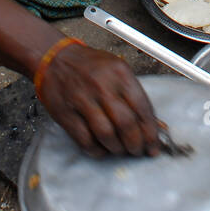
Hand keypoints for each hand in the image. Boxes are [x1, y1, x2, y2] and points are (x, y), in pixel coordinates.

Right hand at [37, 42, 160, 157]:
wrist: (55, 59)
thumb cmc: (90, 66)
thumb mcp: (117, 70)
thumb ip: (133, 94)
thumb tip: (153, 124)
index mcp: (120, 73)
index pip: (142, 107)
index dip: (151, 131)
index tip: (154, 145)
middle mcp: (102, 85)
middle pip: (126, 123)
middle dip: (136, 144)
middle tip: (138, 151)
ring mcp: (83, 99)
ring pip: (107, 134)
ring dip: (117, 149)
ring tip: (121, 151)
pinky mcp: (66, 113)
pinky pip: (85, 140)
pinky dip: (97, 150)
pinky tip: (102, 150)